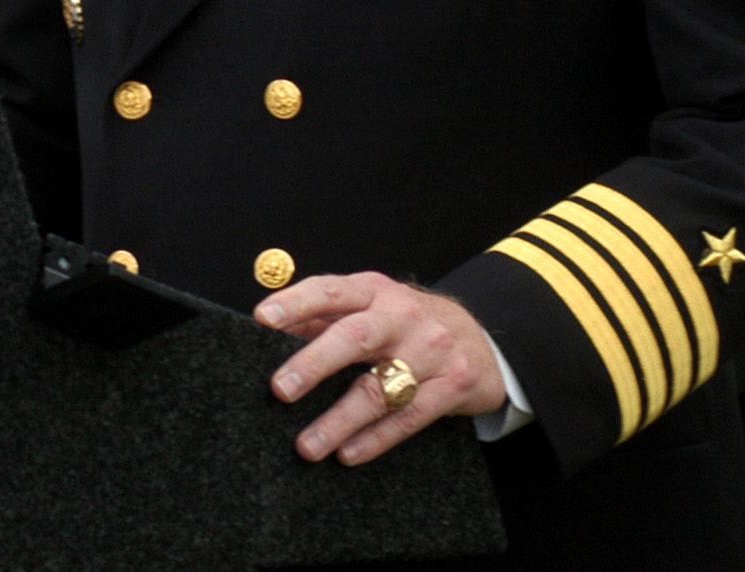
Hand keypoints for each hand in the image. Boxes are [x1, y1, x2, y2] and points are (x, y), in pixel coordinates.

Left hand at [256, 271, 507, 465]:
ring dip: (339, 420)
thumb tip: (268, 332)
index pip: (330, 291)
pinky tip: (347, 454)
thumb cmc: (407, 324)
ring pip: (380, 388)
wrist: (482, 339)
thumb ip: (324, 317)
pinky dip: (375, 439)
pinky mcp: (452, 385)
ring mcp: (430, 350)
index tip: (262, 319)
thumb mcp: (372, 307)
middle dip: (315, 363)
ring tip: (306, 446)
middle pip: (354, 337)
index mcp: (374, 291)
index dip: (295, 302)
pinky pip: (409, 418)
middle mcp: (402, 315)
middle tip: (281, 389)